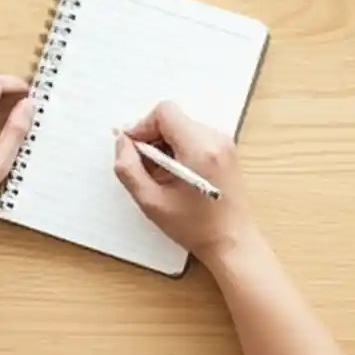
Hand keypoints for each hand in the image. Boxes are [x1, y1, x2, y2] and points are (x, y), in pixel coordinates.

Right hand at [114, 101, 258, 264]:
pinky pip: (192, 136)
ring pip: (180, 126)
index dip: (142, 126)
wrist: (232, 242)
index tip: (134, 149)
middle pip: (172, 118)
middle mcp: (216, 140)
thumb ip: (128, 168)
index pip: (164, 112)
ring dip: (164, 145)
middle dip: (152, 137)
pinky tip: (175, 174)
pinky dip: (177, 149)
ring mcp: (223, 144)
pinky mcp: (224, 150)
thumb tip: (122, 142)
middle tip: (146, 167)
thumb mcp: (150, 201)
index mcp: (200, 148)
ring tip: (162, 175)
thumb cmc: (196, 227)